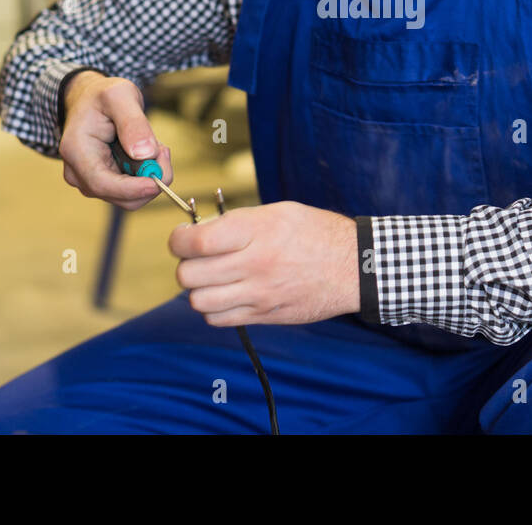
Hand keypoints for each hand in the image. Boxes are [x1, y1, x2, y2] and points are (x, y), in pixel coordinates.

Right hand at [58, 72, 172, 211]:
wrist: (89, 100)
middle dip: (149, 180)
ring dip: (149, 176)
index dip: (133, 188)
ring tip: (153, 144)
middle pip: (120, 196)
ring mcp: (89, 181)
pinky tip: (145, 152)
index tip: (159, 181)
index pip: (102, 184)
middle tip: (163, 150)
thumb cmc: (101, 96)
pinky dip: (145, 176)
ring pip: (129, 196)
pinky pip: (131, 190)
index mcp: (76, 151)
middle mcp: (78, 172)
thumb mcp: (120, 96)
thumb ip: (133, 123)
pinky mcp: (103, 183)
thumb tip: (146, 154)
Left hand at [171, 201, 359, 325]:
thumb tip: (199, 232)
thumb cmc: (315, 232)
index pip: (195, 242)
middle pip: (189, 275)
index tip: (182, 237)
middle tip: (197, 257)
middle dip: (186, 264)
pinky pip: (218, 319)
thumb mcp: (277, 212)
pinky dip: (213, 308)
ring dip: (197, 289)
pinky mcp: (264, 316)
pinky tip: (225, 294)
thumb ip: (236, 221)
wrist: (353, 266)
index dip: (177, 240)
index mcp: (257, 231)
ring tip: (211, 278)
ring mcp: (259, 294)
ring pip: (198, 301)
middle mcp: (255, 264)